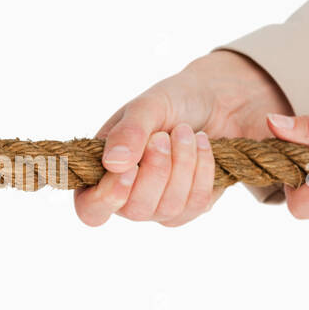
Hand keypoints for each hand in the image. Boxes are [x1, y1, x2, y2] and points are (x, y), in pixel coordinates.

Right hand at [75, 50, 290, 226]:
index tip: (130, 168)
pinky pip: (197, 204)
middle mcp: (128, 195)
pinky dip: (202, 170)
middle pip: (135, 210)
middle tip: (164, 135)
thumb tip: (113, 164)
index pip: (90, 208)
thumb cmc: (173, 100)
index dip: (107, 198)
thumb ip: (128, 131)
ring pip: (169, 208)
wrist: (218, 99)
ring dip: (183, 165)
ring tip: (186, 132)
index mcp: (103, 170)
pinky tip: (203, 144)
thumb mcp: (148, 105)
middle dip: (156, 170)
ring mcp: (159, 205)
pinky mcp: (190, 207)